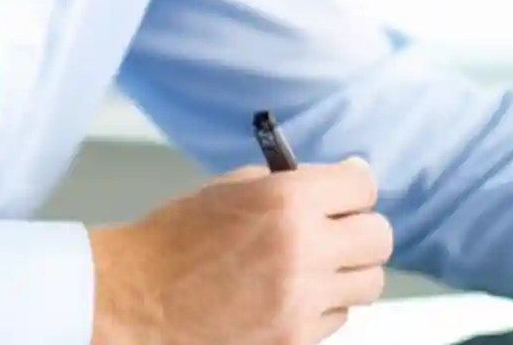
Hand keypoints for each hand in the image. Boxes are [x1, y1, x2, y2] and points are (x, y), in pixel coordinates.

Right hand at [88, 157, 392, 344]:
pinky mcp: (295, 339)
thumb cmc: (174, 241)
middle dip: (361, 229)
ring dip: (349, 271)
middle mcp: (304, 249)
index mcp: (287, 200)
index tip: (348, 193)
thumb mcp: (234, 189)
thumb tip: (345, 183)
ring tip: (316, 266)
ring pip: (370, 283)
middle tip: (340, 229)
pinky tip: (292, 294)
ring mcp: (302, 300)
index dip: (355, 188)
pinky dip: (324, 305)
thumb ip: (293, 185)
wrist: (132, 302)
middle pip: (380, 237)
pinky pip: (339, 317)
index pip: (365, 187)